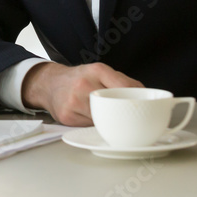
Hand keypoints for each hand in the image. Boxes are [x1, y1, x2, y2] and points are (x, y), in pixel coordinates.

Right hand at [21, 62, 142, 125]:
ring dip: (111, 122)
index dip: (138, 97)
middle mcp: (84, 84)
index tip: (147, 105)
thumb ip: (121, 81)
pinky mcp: (67, 117)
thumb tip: (145, 95)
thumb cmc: (79, 78)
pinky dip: (97, 126)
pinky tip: (96, 120)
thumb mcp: (99, 71)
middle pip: (114, 106)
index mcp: (96, 70)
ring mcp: (74, 101)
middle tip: (134, 119)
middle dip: (125, 113)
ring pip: (103, 119)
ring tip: (113, 119)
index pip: (124, 85)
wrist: (49, 84)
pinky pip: (90, 126)